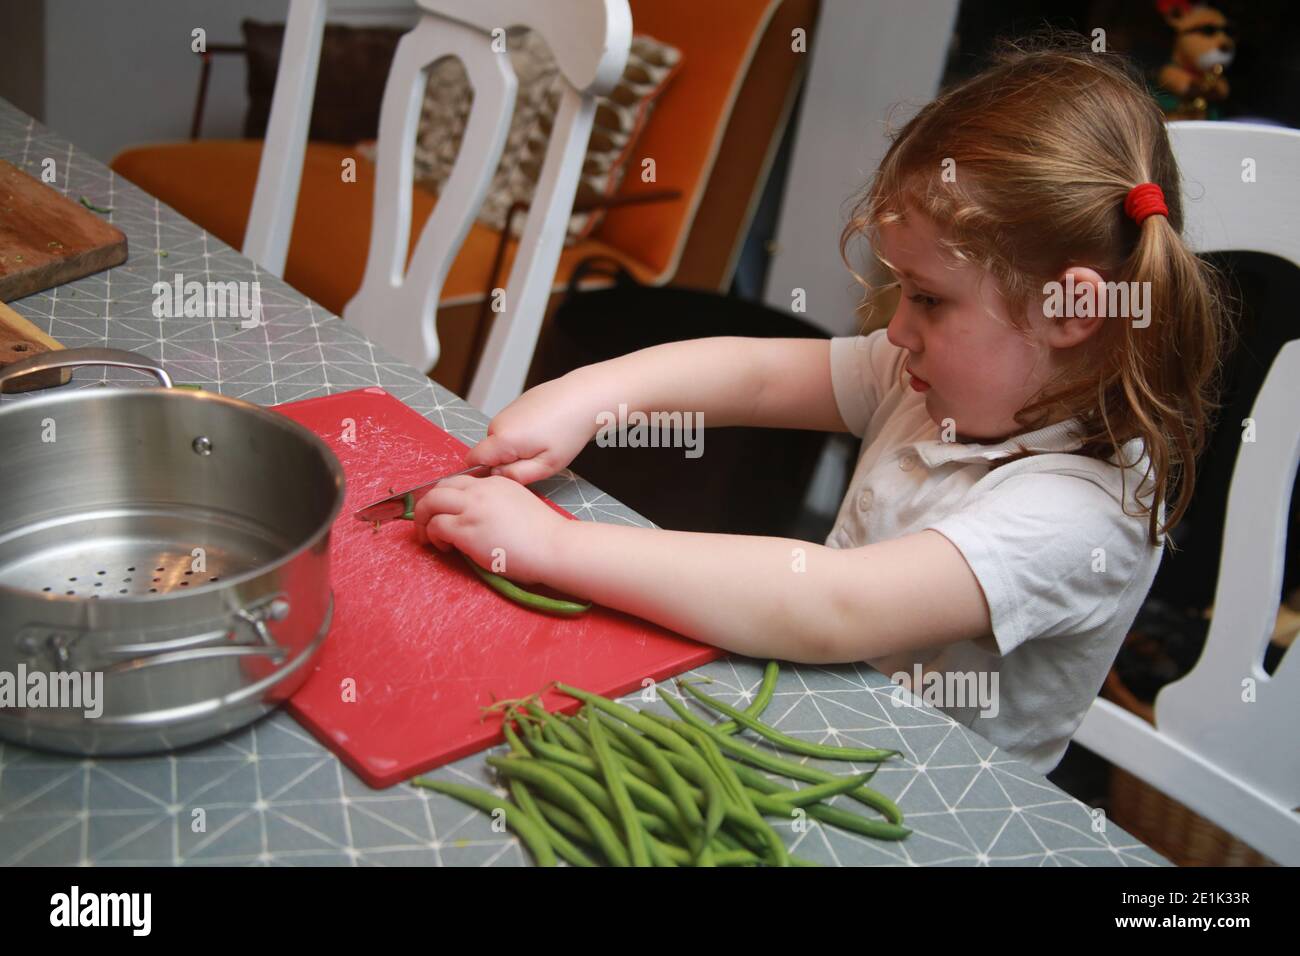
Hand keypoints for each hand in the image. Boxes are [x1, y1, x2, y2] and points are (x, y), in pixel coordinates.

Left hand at [412, 474, 567, 584]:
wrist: (554, 546)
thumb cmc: (543, 535)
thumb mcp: (518, 504)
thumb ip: (495, 504)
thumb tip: (476, 519)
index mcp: (495, 482)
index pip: (458, 482)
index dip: (444, 497)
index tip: (442, 512)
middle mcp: (480, 490)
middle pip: (438, 488)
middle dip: (425, 507)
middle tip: (425, 525)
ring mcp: (472, 508)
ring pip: (430, 504)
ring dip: (422, 522)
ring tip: (428, 538)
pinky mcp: (466, 529)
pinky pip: (436, 527)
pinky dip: (433, 537)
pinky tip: (445, 548)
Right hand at [464, 373, 597, 483]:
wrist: (585, 397)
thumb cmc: (570, 430)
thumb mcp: (547, 465)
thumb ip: (516, 476)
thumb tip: (496, 476)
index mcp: (502, 439)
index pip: (473, 460)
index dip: (484, 471)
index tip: (508, 473)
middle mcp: (499, 422)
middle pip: (489, 451)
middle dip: (507, 460)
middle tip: (536, 459)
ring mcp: (507, 410)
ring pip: (502, 439)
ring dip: (517, 446)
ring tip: (544, 442)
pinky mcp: (517, 404)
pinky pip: (512, 426)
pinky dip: (524, 432)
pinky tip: (545, 429)